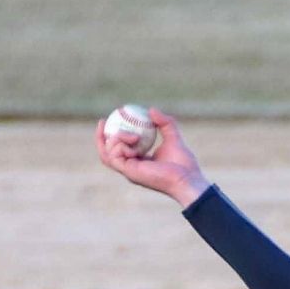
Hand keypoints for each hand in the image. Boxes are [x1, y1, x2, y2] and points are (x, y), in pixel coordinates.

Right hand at [96, 107, 210, 207]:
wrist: (188, 178)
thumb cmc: (184, 164)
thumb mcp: (173, 137)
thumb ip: (165, 123)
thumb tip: (151, 110)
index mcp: (139, 161)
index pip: (118, 148)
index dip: (112, 134)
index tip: (111, 118)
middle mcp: (131, 167)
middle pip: (106, 152)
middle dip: (101, 136)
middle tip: (103, 121)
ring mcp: (129, 171)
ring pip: (107, 153)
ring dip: (115, 138)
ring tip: (133, 135)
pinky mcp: (129, 172)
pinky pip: (115, 155)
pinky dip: (120, 145)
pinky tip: (134, 140)